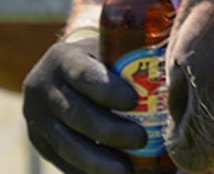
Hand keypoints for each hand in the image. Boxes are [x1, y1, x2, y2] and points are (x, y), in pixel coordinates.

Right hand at [24, 31, 147, 173]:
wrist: (65, 73)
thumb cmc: (101, 61)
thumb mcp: (111, 51)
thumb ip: (134, 60)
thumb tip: (176, 79)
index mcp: (63, 58)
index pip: (82, 74)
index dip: (108, 90)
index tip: (134, 102)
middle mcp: (42, 87)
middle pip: (76, 114)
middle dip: (110, 131)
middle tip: (142, 139)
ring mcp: (37, 118)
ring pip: (66, 145)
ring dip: (98, 162)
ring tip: (127, 171)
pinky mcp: (39, 143)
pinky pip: (63, 162)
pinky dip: (87, 171)